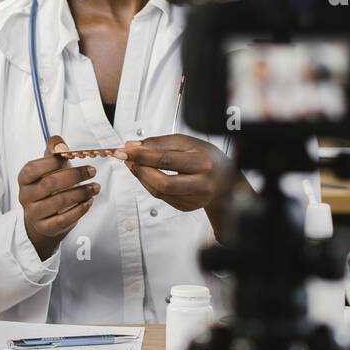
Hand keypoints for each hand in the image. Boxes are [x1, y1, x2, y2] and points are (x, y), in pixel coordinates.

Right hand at [17, 135, 99, 259]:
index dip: (52, 162)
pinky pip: (65, 218)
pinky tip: (89, 201)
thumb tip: (61, 146)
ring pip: (59, 201)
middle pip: (49, 184)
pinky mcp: (45, 227)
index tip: (70, 156)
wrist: (45, 215)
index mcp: (24, 179)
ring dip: (82, 192)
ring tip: (95, 187)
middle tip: (92, 171)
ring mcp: (34, 213)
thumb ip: (54, 150)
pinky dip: (80, 209)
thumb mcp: (49, 165)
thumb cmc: (49, 184)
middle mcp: (25, 196)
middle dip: (74, 175)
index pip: (33, 169)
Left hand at [114, 134, 241, 233]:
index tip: (124, 150)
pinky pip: (161, 197)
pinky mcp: (186, 207)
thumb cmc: (206, 157)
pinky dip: (149, 185)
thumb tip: (133, 146)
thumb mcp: (186, 142)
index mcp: (203, 163)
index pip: (166, 160)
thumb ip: (159, 143)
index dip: (141, 155)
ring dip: (141, 178)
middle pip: (162, 183)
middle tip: (128, 159)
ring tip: (134, 164)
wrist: (225, 179)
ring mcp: (194, 199)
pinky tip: (146, 174)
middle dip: (140, 170)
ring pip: (159, 192)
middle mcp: (201, 184)